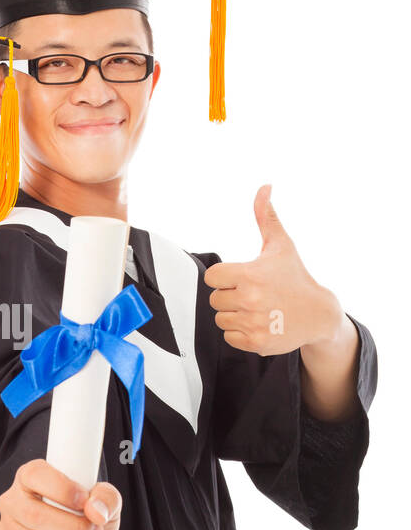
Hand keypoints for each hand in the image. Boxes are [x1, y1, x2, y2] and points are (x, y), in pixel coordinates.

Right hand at [0, 459, 121, 529]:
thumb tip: (95, 511)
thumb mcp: (103, 501)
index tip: (85, 502)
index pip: (36, 475)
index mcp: (30, 477)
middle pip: (35, 515)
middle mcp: (12, 501)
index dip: (62, 489)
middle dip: (73, 529)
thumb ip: (106, 498)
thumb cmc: (85, 515)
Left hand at [204, 184, 344, 355]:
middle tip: (254, 294)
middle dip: (230, 296)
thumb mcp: (281, 245)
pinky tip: (259, 322)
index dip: (224, 277)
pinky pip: (229, 336)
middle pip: (215, 299)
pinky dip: (240, 332)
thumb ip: (266, 216)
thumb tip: (264, 187)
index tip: (241, 278)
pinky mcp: (255, 342)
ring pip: (221, 318)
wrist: (318, 313)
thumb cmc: (295, 277)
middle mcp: (250, 300)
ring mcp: (253, 323)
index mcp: (250, 275)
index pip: (212, 278)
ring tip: (258, 309)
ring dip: (235, 314)